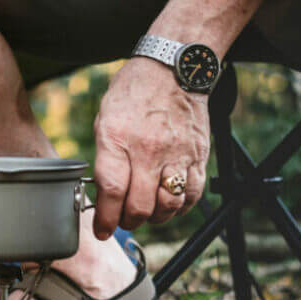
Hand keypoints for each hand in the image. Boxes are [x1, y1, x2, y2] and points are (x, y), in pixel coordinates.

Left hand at [91, 58, 210, 238]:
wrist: (173, 69)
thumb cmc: (133, 93)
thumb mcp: (105, 119)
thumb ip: (106, 156)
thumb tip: (105, 192)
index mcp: (117, 138)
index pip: (111, 190)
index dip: (105, 217)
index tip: (102, 230)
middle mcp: (148, 149)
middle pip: (140, 205)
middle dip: (128, 222)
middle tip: (123, 222)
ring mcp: (177, 153)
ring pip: (168, 205)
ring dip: (154, 218)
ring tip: (145, 214)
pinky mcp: (198, 155)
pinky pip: (192, 194)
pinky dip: (180, 208)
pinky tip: (169, 204)